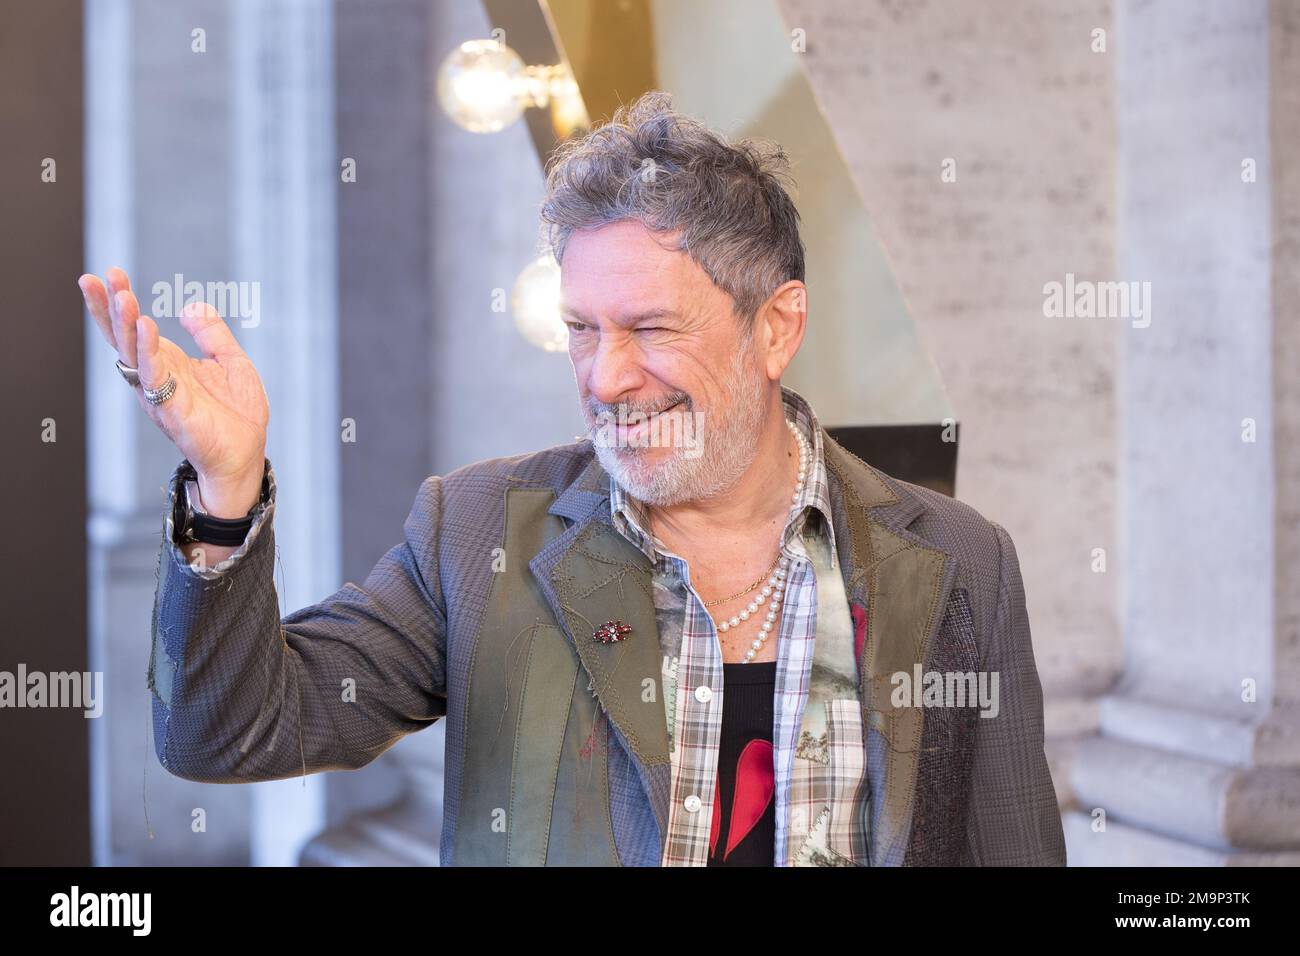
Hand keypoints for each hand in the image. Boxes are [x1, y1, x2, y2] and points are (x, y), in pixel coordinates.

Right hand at [79, 267, 269, 515]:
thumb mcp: (230, 361)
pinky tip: (147, 328)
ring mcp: (161, 393)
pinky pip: (155, 377)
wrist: (246, 453)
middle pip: (123, 338)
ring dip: (125, 325)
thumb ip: (211, 334)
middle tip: (100, 277)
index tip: (109, 273)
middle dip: (110, 307)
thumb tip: (191, 306)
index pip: (133, 328)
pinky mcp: (173, 410)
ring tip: (123, 296)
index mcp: (167, 363)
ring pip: (134, 355)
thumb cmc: (235, 413)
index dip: (117, 303)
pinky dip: (149, 352)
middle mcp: (156, 376)